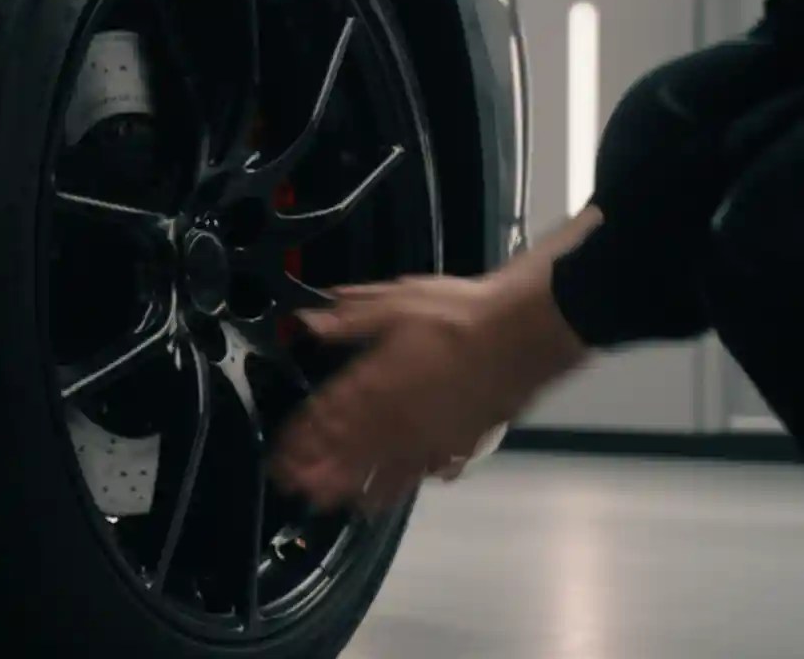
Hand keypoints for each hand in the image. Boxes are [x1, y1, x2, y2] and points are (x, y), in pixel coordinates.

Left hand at [271, 270, 585, 513]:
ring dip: (346, 486)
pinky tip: (380, 499)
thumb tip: (310, 321)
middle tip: (292, 485)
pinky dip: (392, 489)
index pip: (327, 414)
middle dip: (314, 469)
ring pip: (376, 469)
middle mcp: (394, 415)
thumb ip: (350, 316)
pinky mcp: (452, 445)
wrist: (521, 334)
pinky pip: (415, 475)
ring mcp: (424, 435)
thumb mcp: (396, 302)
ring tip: (323, 501)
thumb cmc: (461, 314)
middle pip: (345, 450)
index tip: (282, 450)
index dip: (302, 436)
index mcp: (375, 380)